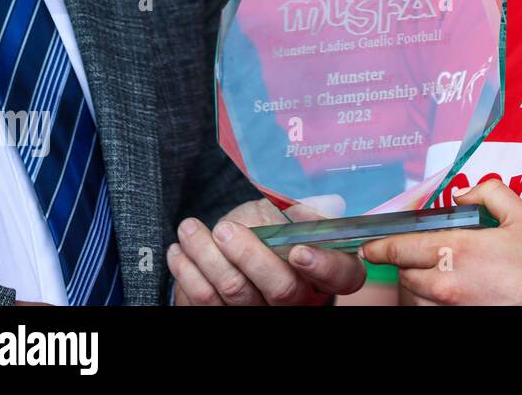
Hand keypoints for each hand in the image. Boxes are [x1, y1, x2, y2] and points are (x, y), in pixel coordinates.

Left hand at [167, 198, 366, 304]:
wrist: (238, 247)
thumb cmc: (271, 230)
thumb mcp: (290, 213)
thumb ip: (304, 210)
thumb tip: (324, 206)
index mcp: (327, 271)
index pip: (341, 276)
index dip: (323, 266)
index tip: (298, 249)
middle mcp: (301, 298)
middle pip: (282, 289)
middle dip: (249, 256)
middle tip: (225, 229)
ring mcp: (265, 312)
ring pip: (236, 293)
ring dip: (206, 258)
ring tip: (189, 229)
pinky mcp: (230, 316)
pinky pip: (206, 303)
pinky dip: (188, 274)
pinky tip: (180, 251)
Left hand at [361, 180, 521, 304]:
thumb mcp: (521, 214)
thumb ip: (487, 192)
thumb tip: (461, 195)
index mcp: (457, 250)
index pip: (399, 248)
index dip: (380, 245)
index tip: (372, 243)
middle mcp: (447, 283)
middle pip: (403, 274)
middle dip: (403, 260)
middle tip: (414, 250)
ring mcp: (452, 307)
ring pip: (414, 295)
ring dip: (416, 282)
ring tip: (434, 270)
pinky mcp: (460, 320)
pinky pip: (432, 309)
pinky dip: (431, 298)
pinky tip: (452, 287)